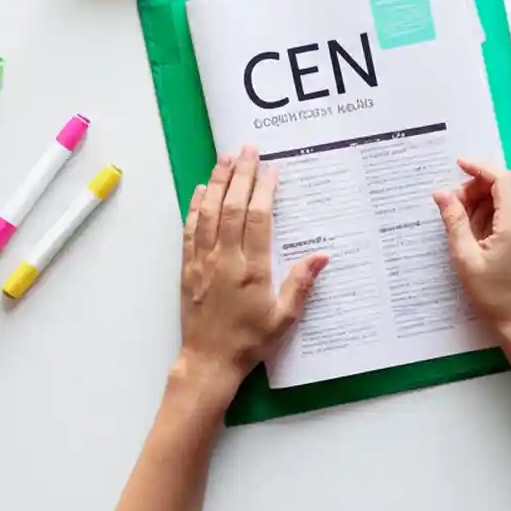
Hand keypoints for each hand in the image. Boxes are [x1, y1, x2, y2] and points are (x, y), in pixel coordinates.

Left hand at [178, 146, 328, 386]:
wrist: (208, 362)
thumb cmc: (249, 341)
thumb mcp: (284, 318)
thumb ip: (301, 284)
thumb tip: (322, 256)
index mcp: (251, 269)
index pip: (257, 219)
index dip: (264, 190)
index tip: (272, 169)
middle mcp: (224, 259)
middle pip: (232, 207)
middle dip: (242, 174)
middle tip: (249, 149)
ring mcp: (202, 261)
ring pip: (208, 212)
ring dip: (218, 182)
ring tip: (226, 158)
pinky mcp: (187, 267)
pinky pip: (190, 229)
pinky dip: (195, 206)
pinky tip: (201, 189)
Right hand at [433, 159, 510, 342]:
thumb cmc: (493, 295)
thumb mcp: (466, 258)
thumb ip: (454, 222)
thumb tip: (442, 194)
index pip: (502, 179)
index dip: (480, 167)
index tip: (458, 164)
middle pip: (505, 184)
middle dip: (477, 185)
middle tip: (453, 203)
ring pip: (508, 196)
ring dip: (483, 199)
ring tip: (460, 219)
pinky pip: (510, 211)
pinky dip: (491, 211)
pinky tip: (474, 227)